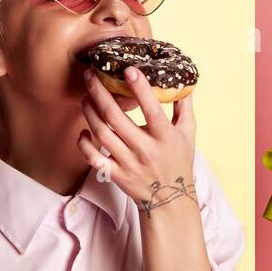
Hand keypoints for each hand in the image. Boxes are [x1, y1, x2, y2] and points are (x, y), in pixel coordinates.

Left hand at [77, 67, 198, 213]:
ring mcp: (128, 163)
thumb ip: (184, 106)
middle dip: (99, 93)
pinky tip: (84, 130)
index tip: (129, 70)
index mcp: (165, 137)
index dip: (140, 89)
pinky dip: (83, 144)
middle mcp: (145, 150)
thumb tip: (182, 79)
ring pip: (101, 133)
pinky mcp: (115, 174)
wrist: (169, 200)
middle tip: (90, 75)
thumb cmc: (178, 161)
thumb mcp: (188, 134)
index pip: (152, 110)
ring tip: (86, 96)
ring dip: (89, 111)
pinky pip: (92, 158)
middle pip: (115, 118)